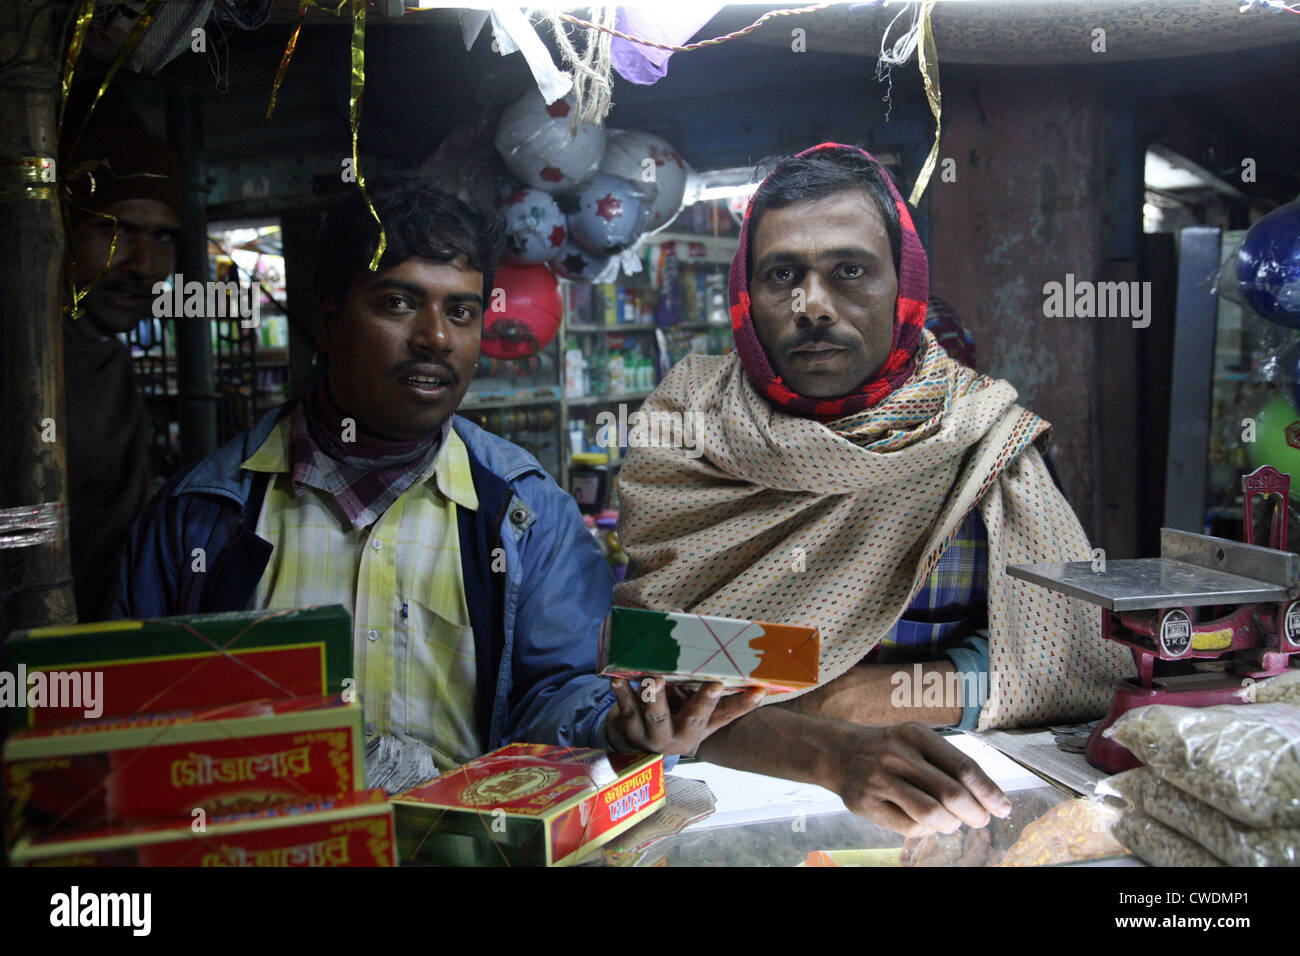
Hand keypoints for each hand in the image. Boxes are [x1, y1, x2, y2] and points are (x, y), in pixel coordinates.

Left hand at [606, 677, 763, 755]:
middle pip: (695, 718)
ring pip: (658, 715)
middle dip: (705, 702)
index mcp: (700, 727)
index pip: (727, 714)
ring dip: (658, 696)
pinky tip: (617, 679)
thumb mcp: (687, 705)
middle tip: (714, 685)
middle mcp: (681, 735)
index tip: (759, 691)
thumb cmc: (667, 716)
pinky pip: (627, 708)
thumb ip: (692, 672)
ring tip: (657, 678)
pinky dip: (622, 693)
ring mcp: (654, 734)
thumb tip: (683, 616)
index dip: (743, 704)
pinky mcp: (630, 727)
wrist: (631, 744)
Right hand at [822, 721, 1010, 837]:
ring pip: (931, 814)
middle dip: (974, 812)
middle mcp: (896, 754)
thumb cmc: (889, 749)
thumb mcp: (917, 742)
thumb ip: (948, 763)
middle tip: (981, 820)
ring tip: (952, 822)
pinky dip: (926, 829)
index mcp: (916, 735)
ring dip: (951, 824)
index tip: (1003, 807)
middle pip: (950, 793)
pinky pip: (909, 826)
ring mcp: (879, 779)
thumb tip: (988, 798)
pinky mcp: (867, 804)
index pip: (962, 766)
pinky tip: (927, 823)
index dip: (988, 791)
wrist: (839, 753)